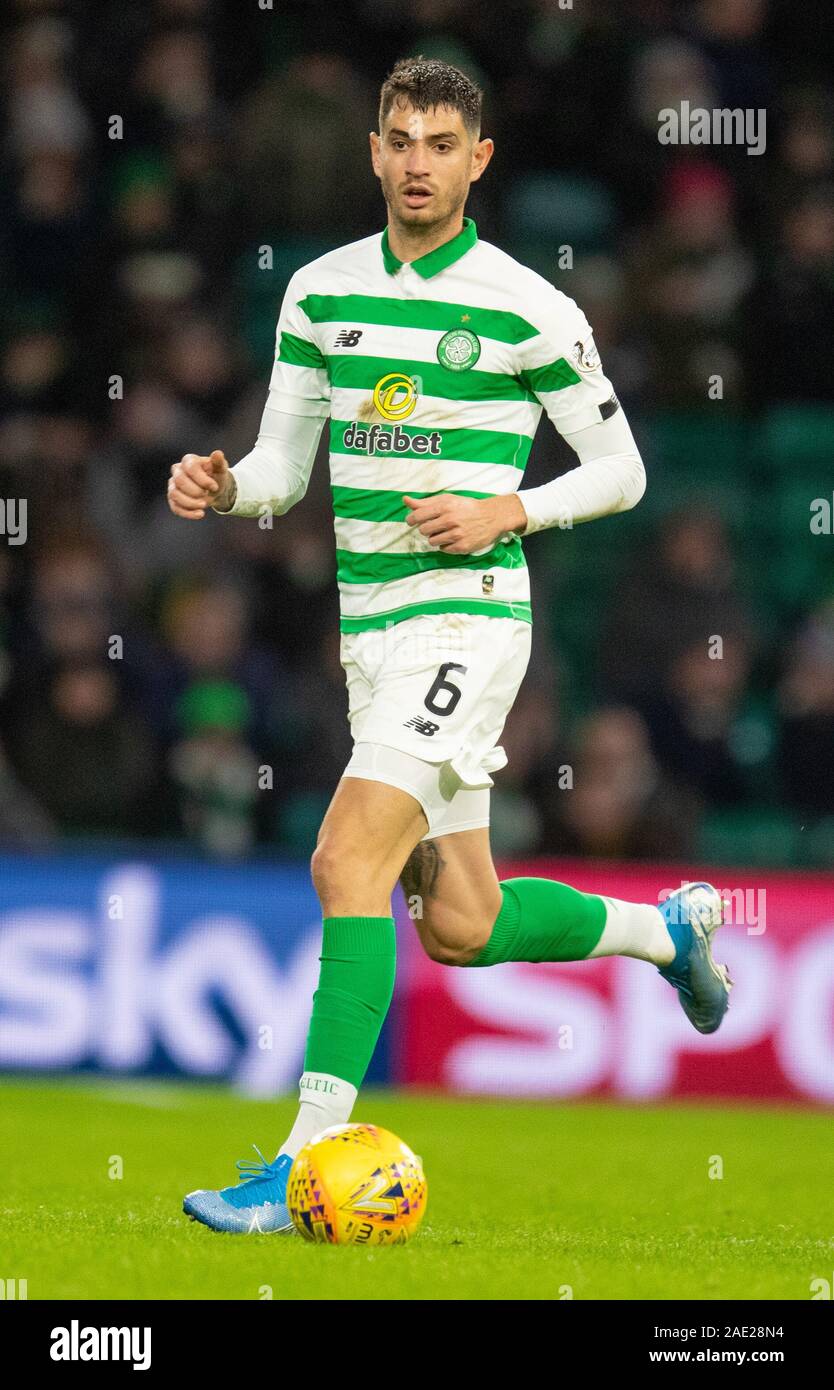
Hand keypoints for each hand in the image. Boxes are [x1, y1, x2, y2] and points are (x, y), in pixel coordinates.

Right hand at [167, 449, 232, 518]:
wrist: (215, 490)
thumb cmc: (217, 476)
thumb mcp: (221, 469)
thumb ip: (219, 462)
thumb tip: (217, 453)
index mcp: (188, 460)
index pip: (190, 468)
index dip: (202, 480)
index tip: (214, 487)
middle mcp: (177, 471)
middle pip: (179, 481)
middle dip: (195, 491)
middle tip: (207, 495)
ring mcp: (173, 485)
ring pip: (174, 494)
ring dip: (190, 503)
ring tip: (204, 505)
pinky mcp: (173, 499)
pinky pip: (175, 507)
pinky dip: (188, 513)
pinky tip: (200, 514)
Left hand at [403, 493, 527, 553]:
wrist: (491, 517)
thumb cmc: (466, 507)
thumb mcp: (447, 500)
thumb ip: (425, 502)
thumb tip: (405, 500)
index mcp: (445, 506)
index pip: (418, 516)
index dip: (411, 519)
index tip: (411, 521)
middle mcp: (450, 520)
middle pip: (423, 530)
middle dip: (426, 529)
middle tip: (435, 526)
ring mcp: (457, 534)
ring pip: (432, 542)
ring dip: (436, 538)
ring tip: (446, 532)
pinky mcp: (462, 546)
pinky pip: (443, 549)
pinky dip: (446, 545)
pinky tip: (454, 538)